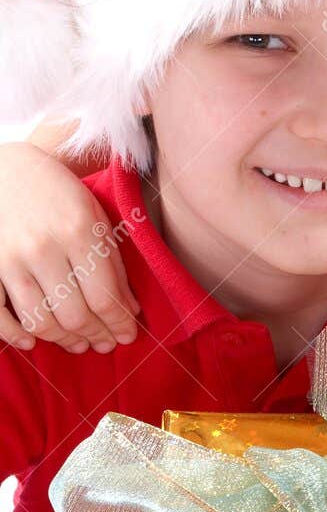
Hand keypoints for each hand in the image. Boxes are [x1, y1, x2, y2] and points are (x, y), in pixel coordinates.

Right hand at [0, 142, 139, 352]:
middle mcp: (44, 247)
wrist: (4, 169)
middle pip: (75, 315)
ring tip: (77, 343)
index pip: (104, 297)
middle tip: (103, 343)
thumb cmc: (56, 191)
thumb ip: (112, 262)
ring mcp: (9, 259)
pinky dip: (16, 335)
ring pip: (40, 321)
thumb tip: (129, 309)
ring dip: (63, 339)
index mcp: (80, 230)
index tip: (127, 336)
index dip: (119, 324)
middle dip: (94, 335)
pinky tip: (32, 341)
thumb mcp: (95, 215)